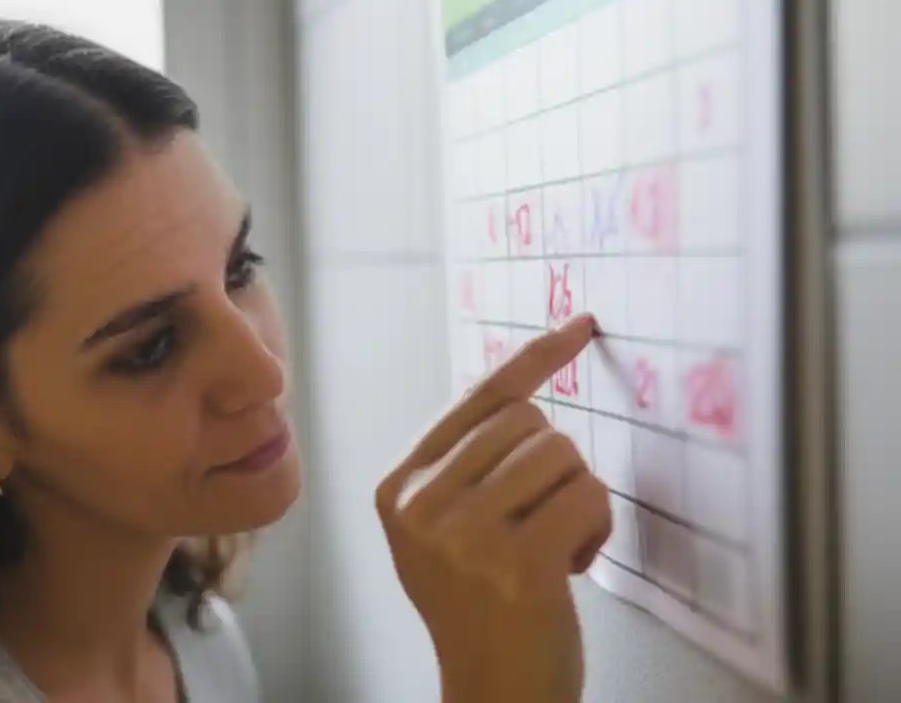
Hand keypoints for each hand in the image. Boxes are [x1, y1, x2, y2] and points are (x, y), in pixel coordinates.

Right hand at [375, 315, 611, 702]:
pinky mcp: (515, 563)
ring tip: (554, 546)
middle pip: (527, 421)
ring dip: (577, 498)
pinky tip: (571, 565)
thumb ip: (462, 467)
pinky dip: (596, 527)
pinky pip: (586, 495)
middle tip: (543, 519)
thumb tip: (524, 391)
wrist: (493, 695)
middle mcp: (420, 505)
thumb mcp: (443, 532)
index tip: (577, 327)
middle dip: (555, 464)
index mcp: (398, 488)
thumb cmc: (481, 611)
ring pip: (561, 454)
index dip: (534, 357)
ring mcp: (463, 535)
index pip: (476, 399)